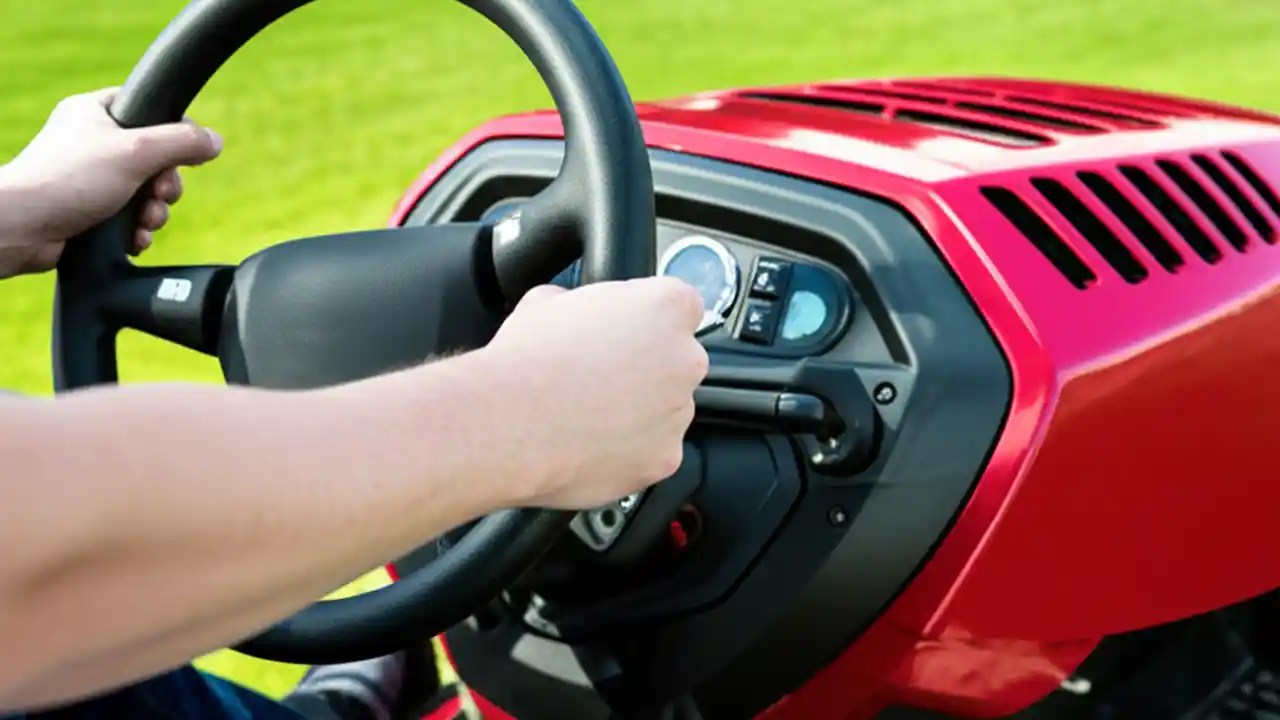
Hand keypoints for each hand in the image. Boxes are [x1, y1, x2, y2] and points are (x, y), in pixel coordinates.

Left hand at [0, 88, 222, 278]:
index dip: (174, 131)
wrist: (23, 227)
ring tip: (145, 222)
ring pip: (146, 192)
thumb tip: (215, 141)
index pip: (150, 109)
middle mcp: (92, 142)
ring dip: (155, 212)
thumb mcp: (138, 151)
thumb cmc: (69, 180)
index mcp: (95, 112)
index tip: (182, 154)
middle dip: (166, 184)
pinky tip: (135, 239)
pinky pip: (129, 218)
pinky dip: (138, 230)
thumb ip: (182, 142)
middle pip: (156, 158)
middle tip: (159, 194)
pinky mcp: (88, 210)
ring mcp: (90, 178)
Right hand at [482, 277, 708, 509]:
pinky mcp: (664, 458)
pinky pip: (653, 451)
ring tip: (586, 413)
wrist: (509, 423)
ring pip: (666, 410)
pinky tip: (589, 443)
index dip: (647, 320)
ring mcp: (678, 413)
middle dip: (646, 367)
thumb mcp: (547, 300)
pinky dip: (628, 451)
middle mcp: (684, 358)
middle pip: (677, 360)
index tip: (624, 331)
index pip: (681, 307)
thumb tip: (574, 311)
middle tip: (599, 375)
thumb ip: (583, 302)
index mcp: (665, 307)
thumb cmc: (526, 360)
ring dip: (637, 411)